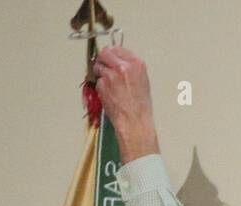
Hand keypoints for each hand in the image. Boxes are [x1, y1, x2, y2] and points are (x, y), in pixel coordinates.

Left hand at [92, 47, 159, 162]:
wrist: (134, 121)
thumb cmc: (140, 106)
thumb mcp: (142, 81)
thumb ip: (131, 68)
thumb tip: (120, 63)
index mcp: (136, 63)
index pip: (118, 49)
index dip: (111, 54)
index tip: (109, 58)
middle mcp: (123, 66)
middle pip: (105, 53)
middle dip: (102, 60)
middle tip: (102, 67)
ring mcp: (112, 75)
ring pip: (98, 66)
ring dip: (100, 74)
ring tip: (107, 85)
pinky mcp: (103, 85)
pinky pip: (97, 81)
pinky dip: (100, 87)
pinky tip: (108, 95)